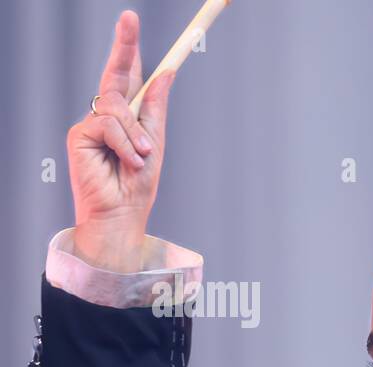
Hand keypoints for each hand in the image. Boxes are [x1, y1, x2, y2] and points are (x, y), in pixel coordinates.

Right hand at [66, 10, 175, 271]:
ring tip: (143, 158)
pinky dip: (126, 144)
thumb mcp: (155, 143)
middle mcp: (106, 116)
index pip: (127, 77)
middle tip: (129, 17)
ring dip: (136, 134)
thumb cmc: (138, 185)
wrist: (122, 215)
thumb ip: (155, 109)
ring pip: (116, 106)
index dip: (128, 49)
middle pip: (115, 74)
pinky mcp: (80, 135)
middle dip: (123, 45)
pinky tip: (130, 162)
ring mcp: (90, 124)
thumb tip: (166, 74)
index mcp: (126, 116)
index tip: (129, 20)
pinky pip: (108, 125)